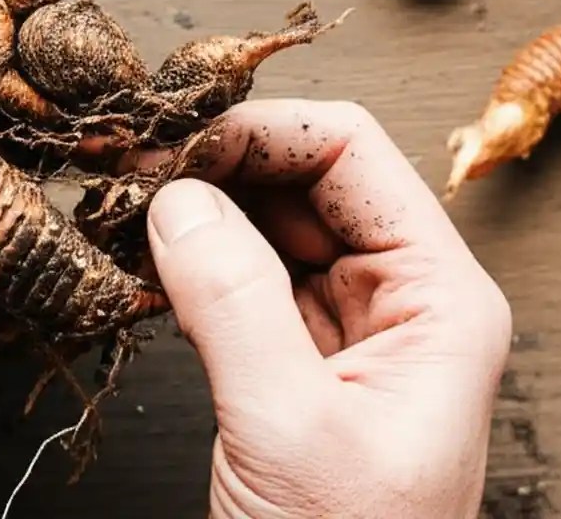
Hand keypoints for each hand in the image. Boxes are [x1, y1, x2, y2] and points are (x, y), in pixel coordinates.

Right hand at [145, 100, 511, 518]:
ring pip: (264, 227)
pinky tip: (140, 256)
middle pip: (303, 181)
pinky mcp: (289, 364)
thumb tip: (176, 198)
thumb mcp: (289, 428)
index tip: (172, 136)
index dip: (258, 132)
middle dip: (215, 164)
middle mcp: (397, 302)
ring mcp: (341, 332)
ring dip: (194, 208)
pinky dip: (186, 260)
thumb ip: (233, 301)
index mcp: (438, 300)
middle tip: (129, 164)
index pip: (350, 155)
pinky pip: (237, 280)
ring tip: (122, 203)